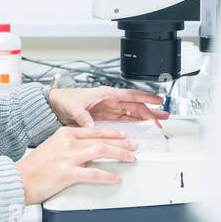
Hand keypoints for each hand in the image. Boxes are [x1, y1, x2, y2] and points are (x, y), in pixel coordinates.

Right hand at [16, 125, 137, 204]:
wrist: (19, 180)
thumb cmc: (33, 168)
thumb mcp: (51, 148)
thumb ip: (69, 147)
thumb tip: (86, 153)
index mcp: (64, 134)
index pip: (93, 131)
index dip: (111, 133)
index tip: (123, 136)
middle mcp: (68, 142)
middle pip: (101, 139)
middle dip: (121, 143)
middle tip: (133, 146)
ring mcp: (68, 157)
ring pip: (101, 151)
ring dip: (120, 154)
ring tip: (130, 158)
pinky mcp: (67, 173)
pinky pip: (93, 173)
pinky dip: (107, 175)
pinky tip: (115, 177)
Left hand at [47, 85, 168, 129]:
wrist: (56, 105)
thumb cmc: (65, 99)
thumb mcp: (74, 107)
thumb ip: (83, 117)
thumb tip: (90, 126)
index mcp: (107, 94)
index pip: (131, 95)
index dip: (146, 97)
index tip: (158, 100)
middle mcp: (111, 101)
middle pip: (136, 106)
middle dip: (151, 111)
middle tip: (164, 117)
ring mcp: (110, 109)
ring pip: (133, 113)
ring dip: (146, 117)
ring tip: (159, 121)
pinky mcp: (106, 118)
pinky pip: (125, 120)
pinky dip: (135, 124)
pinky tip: (143, 127)